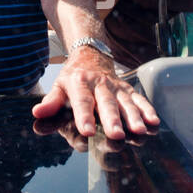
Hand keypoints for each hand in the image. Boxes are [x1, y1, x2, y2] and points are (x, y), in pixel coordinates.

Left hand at [32, 48, 159, 139]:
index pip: (82, 102)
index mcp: (80, 83)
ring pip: (126, 103)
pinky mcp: (128, 90)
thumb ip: (51, 102)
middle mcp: (100, 84)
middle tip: (117, 136)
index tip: (88, 132)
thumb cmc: (73, 79)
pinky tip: (154, 122)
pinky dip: (147, 110)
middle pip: (107, 104)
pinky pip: (139, 100)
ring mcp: (116, 87)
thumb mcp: (58, 86)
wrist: (91, 56)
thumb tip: (37, 114)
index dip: (85, 117)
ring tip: (140, 131)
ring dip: (134, 117)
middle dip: (113, 120)